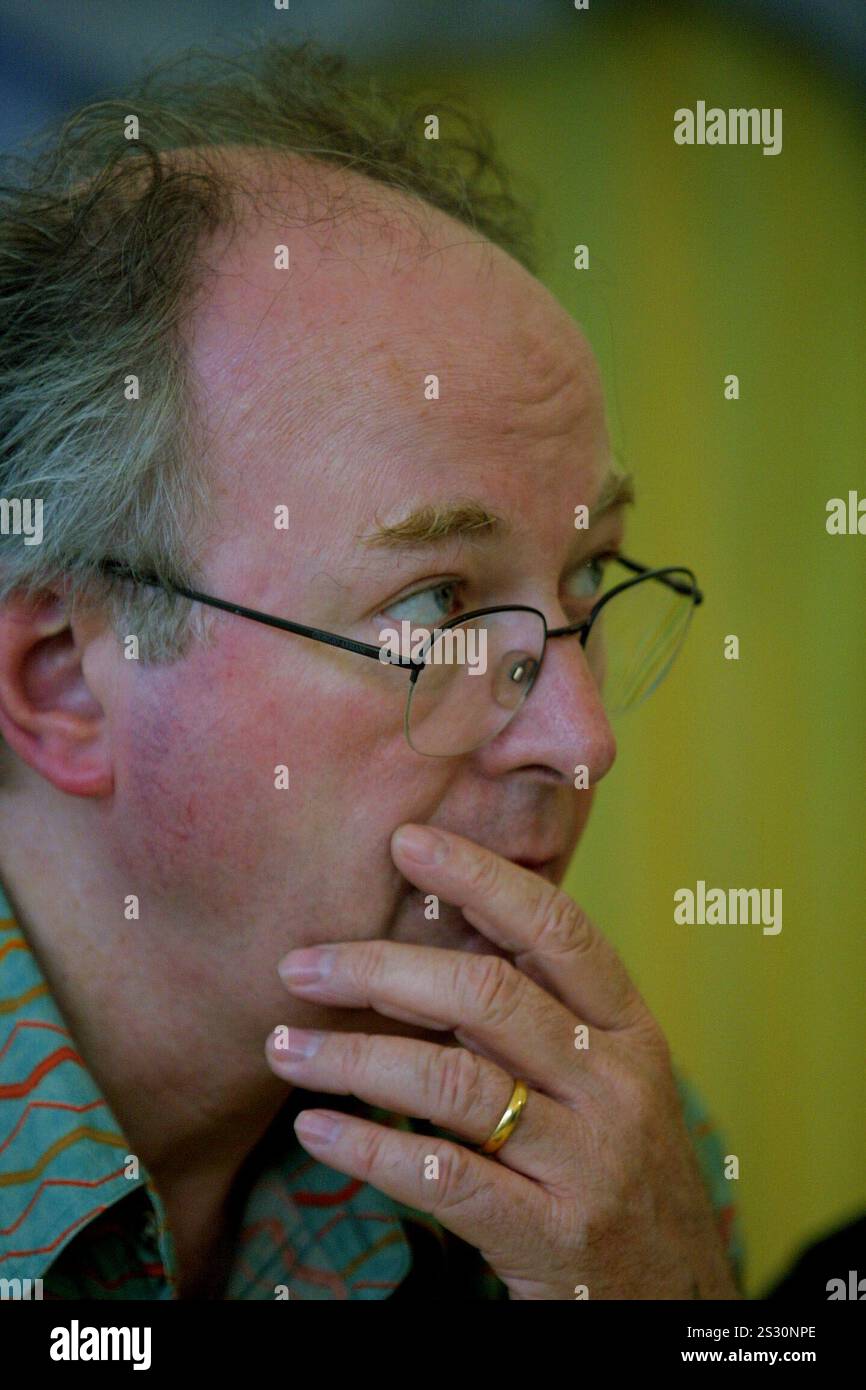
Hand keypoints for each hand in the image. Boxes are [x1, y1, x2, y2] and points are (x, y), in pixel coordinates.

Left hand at [264, 824, 739, 1299]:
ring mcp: (588, 1162)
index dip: (482, 878)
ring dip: (354, 1058)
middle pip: (490, 998)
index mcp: (628, 1029)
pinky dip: (371, 1149)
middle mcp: (615, 1084)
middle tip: (301, 965)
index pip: (557, 930)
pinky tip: (316, 1128)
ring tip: (282, 1046)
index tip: (406, 842)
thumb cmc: (614, 1162)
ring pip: (456, 1085)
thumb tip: (426, 933)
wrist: (673, 1295)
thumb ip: (536, 1012)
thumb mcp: (604, 1076)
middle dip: (382, 970)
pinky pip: (446, 1179)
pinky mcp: (552, 1237)